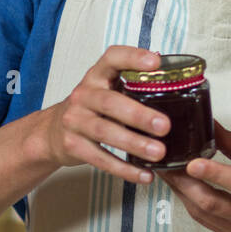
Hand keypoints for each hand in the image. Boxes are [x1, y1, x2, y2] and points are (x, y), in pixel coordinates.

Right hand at [33, 45, 168, 184]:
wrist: (51, 132)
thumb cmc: (91, 108)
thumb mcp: (106, 90)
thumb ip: (132, 87)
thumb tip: (179, 89)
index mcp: (97, 76)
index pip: (113, 58)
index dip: (133, 57)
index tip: (156, 62)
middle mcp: (83, 95)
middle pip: (110, 103)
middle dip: (139, 115)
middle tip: (165, 126)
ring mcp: (75, 121)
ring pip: (105, 132)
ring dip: (134, 143)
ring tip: (159, 152)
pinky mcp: (72, 146)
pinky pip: (100, 159)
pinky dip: (124, 169)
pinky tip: (145, 174)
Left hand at [156, 121, 230, 231]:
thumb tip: (209, 123)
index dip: (215, 174)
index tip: (192, 163)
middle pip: (212, 202)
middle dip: (184, 182)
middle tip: (165, 162)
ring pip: (201, 212)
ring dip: (181, 191)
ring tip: (166, 171)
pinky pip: (202, 219)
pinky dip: (188, 201)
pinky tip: (180, 186)